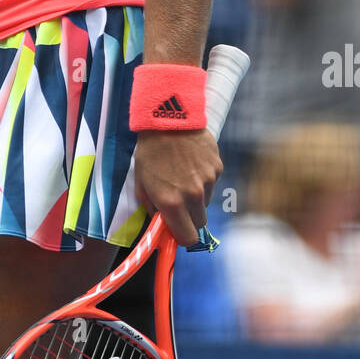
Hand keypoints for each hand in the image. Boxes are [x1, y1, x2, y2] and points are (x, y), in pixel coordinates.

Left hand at [133, 129, 221, 246]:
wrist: (168, 120)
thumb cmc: (150, 153)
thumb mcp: (142, 184)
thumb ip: (153, 210)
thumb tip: (162, 226)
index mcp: (171, 203)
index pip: (187, 238)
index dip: (183, 236)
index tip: (178, 228)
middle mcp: (193, 196)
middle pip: (200, 222)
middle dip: (190, 216)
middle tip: (180, 200)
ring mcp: (208, 181)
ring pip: (206, 201)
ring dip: (197, 196)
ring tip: (184, 175)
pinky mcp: (217, 167)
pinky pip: (212, 183)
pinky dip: (204, 178)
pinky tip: (192, 163)